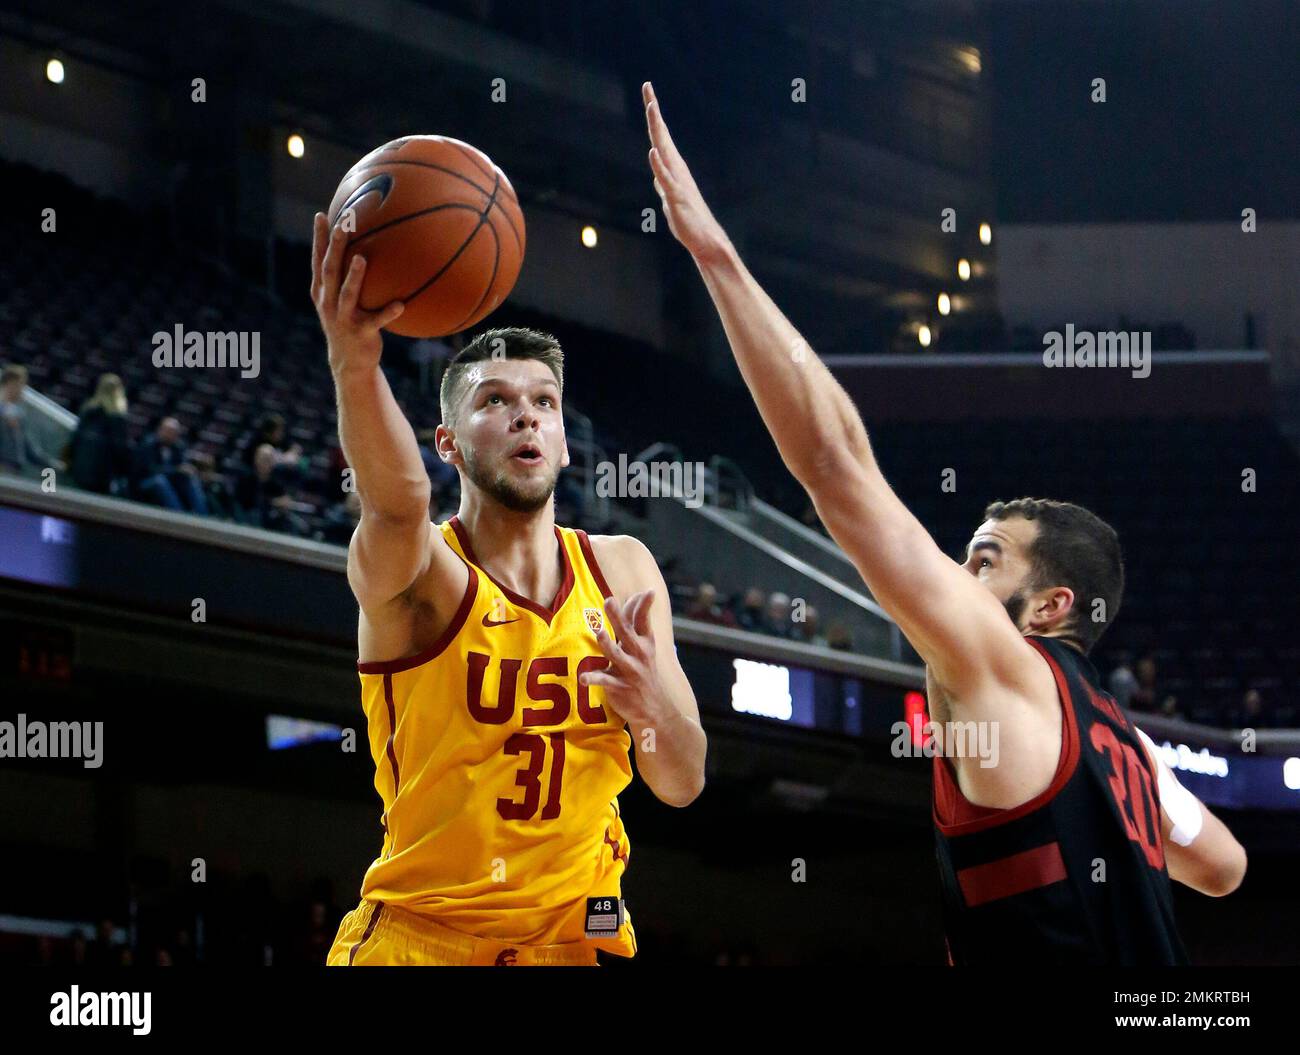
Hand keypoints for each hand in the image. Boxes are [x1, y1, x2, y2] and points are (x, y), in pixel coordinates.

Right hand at [311, 212, 404, 375]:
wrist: (349, 362)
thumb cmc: (350, 322)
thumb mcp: (342, 300)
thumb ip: (346, 277)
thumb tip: (364, 247)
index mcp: (322, 291)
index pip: (318, 260)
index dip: (319, 239)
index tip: (321, 215)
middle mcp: (328, 302)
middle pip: (330, 270)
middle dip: (335, 247)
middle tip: (342, 225)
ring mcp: (343, 318)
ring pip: (347, 294)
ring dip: (354, 277)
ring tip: (361, 258)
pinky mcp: (361, 333)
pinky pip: (376, 321)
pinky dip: (388, 313)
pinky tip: (401, 305)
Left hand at [579, 591, 673, 728]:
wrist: (655, 708)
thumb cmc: (644, 669)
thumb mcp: (645, 646)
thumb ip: (637, 622)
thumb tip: (637, 594)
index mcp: (645, 642)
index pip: (643, 620)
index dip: (645, 605)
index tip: (649, 592)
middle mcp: (639, 654)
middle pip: (627, 632)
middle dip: (617, 616)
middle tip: (609, 600)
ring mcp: (629, 670)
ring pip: (616, 654)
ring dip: (607, 644)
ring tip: (600, 633)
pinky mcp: (619, 687)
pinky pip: (604, 682)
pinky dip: (593, 679)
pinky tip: (582, 678)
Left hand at [642, 82, 731, 263]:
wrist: (706, 241)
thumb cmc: (688, 221)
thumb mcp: (670, 200)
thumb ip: (664, 186)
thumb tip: (658, 177)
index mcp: (673, 168)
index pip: (660, 137)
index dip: (654, 116)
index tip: (649, 92)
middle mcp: (676, 169)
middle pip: (662, 136)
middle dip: (654, 111)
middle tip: (648, 86)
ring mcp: (677, 182)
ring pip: (664, 151)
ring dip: (657, 129)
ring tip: (651, 107)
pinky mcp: (677, 198)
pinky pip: (667, 179)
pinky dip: (660, 165)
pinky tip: (653, 152)